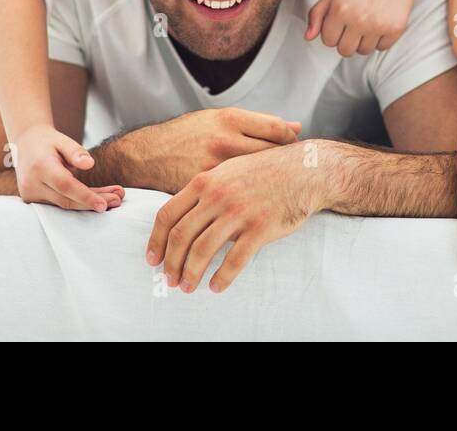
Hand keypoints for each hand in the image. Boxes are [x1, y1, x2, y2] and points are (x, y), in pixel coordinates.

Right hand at [11, 124, 123, 210]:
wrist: (25, 144)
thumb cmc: (47, 141)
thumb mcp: (62, 140)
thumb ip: (76, 151)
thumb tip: (90, 164)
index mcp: (40, 167)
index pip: (65, 185)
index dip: (85, 196)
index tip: (104, 204)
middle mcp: (32, 184)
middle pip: (66, 199)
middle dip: (92, 202)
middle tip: (118, 200)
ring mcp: (30, 195)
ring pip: (65, 204)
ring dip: (89, 203)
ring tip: (114, 198)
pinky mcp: (34, 200)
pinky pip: (60, 203)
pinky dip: (79, 201)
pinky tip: (98, 198)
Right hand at [121, 107, 301, 194]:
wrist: (147, 155)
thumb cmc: (187, 134)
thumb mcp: (219, 118)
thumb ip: (257, 123)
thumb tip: (296, 127)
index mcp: (229, 120)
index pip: (277, 129)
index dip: (291, 141)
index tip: (296, 149)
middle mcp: (224, 141)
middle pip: (271, 155)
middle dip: (284, 165)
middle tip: (290, 172)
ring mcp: (215, 167)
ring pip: (257, 180)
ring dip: (270, 185)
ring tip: (276, 188)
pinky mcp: (206, 191)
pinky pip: (236, 199)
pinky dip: (249, 201)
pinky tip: (255, 202)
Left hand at [145, 142, 323, 292]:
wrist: (304, 170)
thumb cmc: (265, 171)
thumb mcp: (228, 170)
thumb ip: (204, 190)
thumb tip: (184, 218)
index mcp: (205, 182)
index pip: (167, 214)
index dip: (156, 241)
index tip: (152, 259)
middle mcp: (217, 196)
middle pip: (181, 236)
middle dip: (171, 263)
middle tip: (169, 279)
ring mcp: (238, 212)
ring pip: (203, 250)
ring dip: (191, 274)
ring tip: (188, 287)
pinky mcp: (260, 228)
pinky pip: (234, 260)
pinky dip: (222, 277)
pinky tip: (217, 286)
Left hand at [305, 0, 422, 55]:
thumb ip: (318, 13)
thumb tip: (308, 37)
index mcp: (340, 8)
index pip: (328, 40)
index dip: (333, 32)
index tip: (342, 20)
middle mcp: (358, 19)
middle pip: (345, 51)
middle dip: (347, 40)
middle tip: (355, 22)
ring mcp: (378, 25)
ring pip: (363, 51)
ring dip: (364, 40)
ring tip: (369, 19)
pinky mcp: (395, 29)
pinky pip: (382, 48)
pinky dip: (381, 38)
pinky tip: (382, 19)